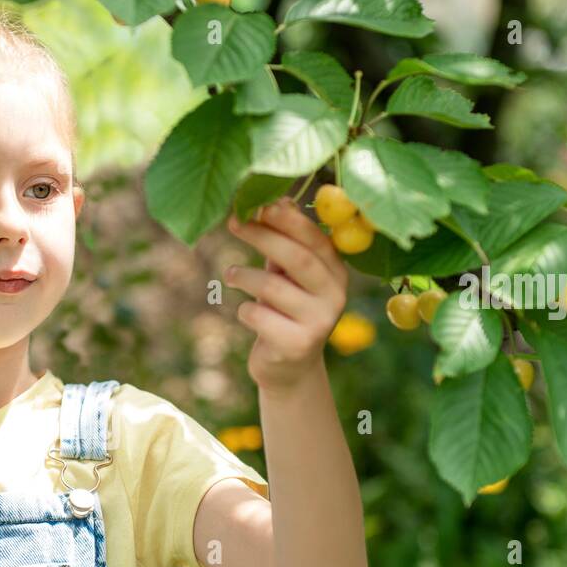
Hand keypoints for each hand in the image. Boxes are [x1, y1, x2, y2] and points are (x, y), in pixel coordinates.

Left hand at [224, 197, 348, 393]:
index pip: (316, 238)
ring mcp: (319, 322)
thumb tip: (277, 199)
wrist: (289, 368)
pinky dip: (245, 310)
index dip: (288, 219)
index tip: (259, 202)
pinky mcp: (297, 345)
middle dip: (263, 236)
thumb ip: (286, 243)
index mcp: (336, 272)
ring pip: (273, 287)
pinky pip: (259, 316)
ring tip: (229, 274)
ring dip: (244, 276)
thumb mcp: (289, 275)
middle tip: (234, 222)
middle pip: (298, 258)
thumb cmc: (285, 310)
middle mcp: (335, 296)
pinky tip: (246, 313)